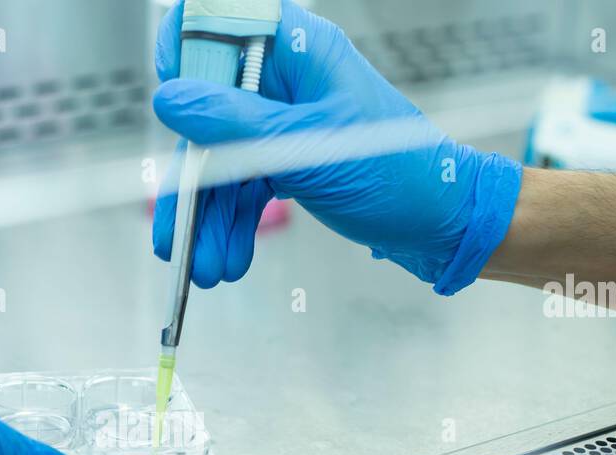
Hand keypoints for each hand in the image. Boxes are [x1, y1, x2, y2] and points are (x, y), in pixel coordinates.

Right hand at [152, 0, 521, 293]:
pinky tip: (228, 259)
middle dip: (193, 180)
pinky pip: (242, 186)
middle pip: (208, 109)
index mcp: (299, 49)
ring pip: (222, 159)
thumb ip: (237, 125)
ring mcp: (285, 120)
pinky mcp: (288, 158)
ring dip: (210, 218)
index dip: (186, 53)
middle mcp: (287, 78)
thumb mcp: (308, 150)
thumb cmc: (400, 176)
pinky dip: (232, 224)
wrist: (444, 224)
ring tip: (206, 268)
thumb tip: (171, 100)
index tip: (173, 106)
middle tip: (177, 235)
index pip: (221, 18)